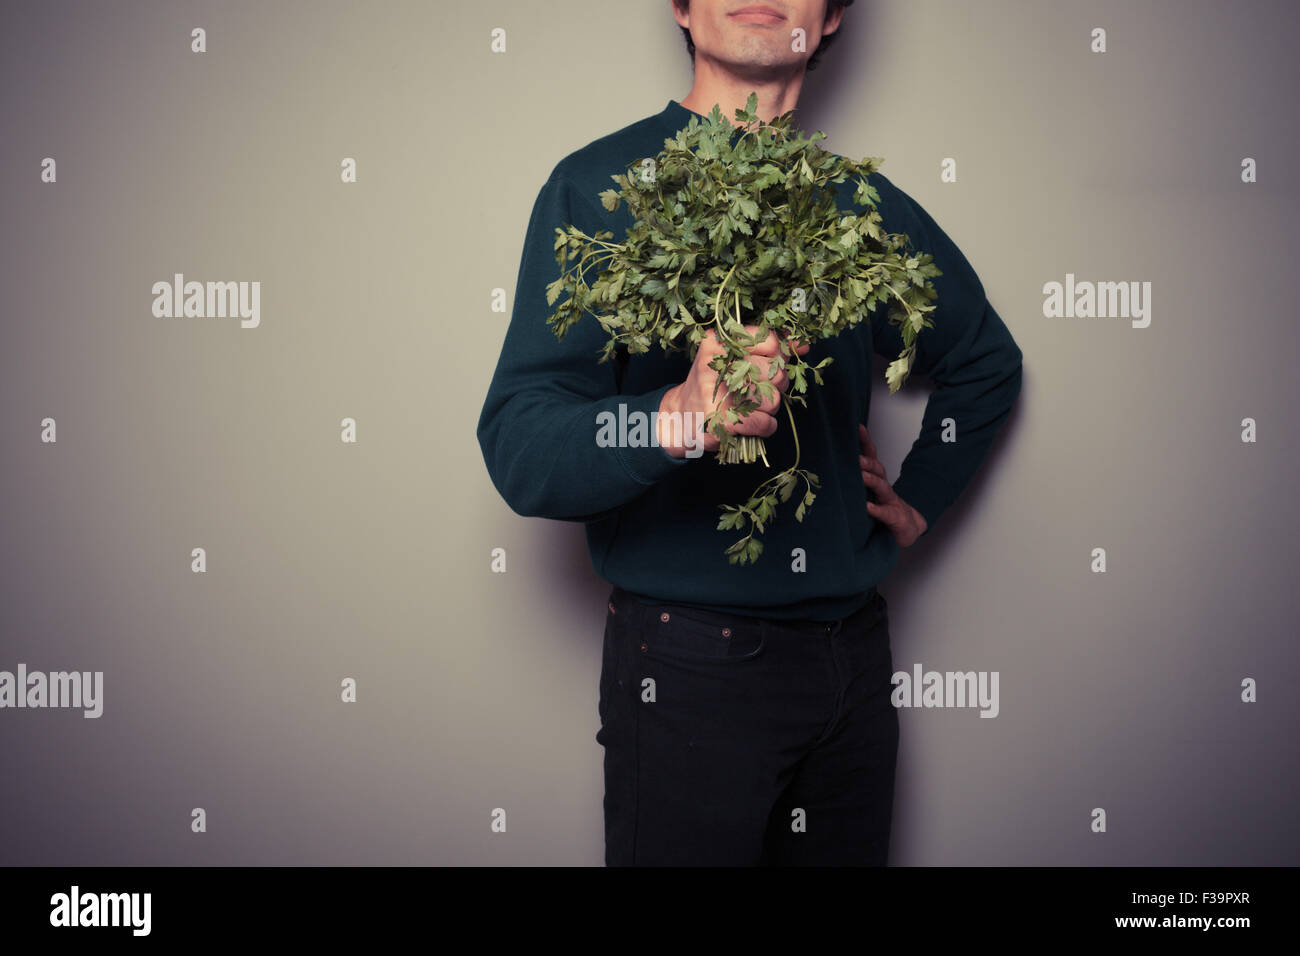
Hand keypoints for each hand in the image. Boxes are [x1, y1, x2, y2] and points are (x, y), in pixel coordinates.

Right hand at [657, 327, 809, 457]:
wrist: (681, 415)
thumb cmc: (715, 383)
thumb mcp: (736, 358)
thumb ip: (770, 349)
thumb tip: (804, 344)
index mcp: (719, 341)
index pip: (770, 341)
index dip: (779, 357)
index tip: (770, 365)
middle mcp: (716, 363)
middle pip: (776, 373)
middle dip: (776, 385)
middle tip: (759, 390)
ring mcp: (717, 393)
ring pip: (773, 400)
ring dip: (769, 408)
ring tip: (750, 406)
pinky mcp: (721, 421)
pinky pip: (766, 423)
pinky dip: (766, 426)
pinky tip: (753, 422)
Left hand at [859, 424, 927, 546]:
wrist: (908, 528)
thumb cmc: (884, 509)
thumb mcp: (868, 494)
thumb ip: (853, 483)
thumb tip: (829, 469)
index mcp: (877, 479)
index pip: (871, 457)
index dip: (865, 442)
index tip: (858, 427)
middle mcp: (883, 487)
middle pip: (878, 469)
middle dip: (867, 461)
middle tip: (855, 457)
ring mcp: (891, 501)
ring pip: (883, 487)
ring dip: (872, 480)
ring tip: (861, 477)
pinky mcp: (895, 518)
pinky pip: (886, 513)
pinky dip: (877, 510)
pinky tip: (868, 508)